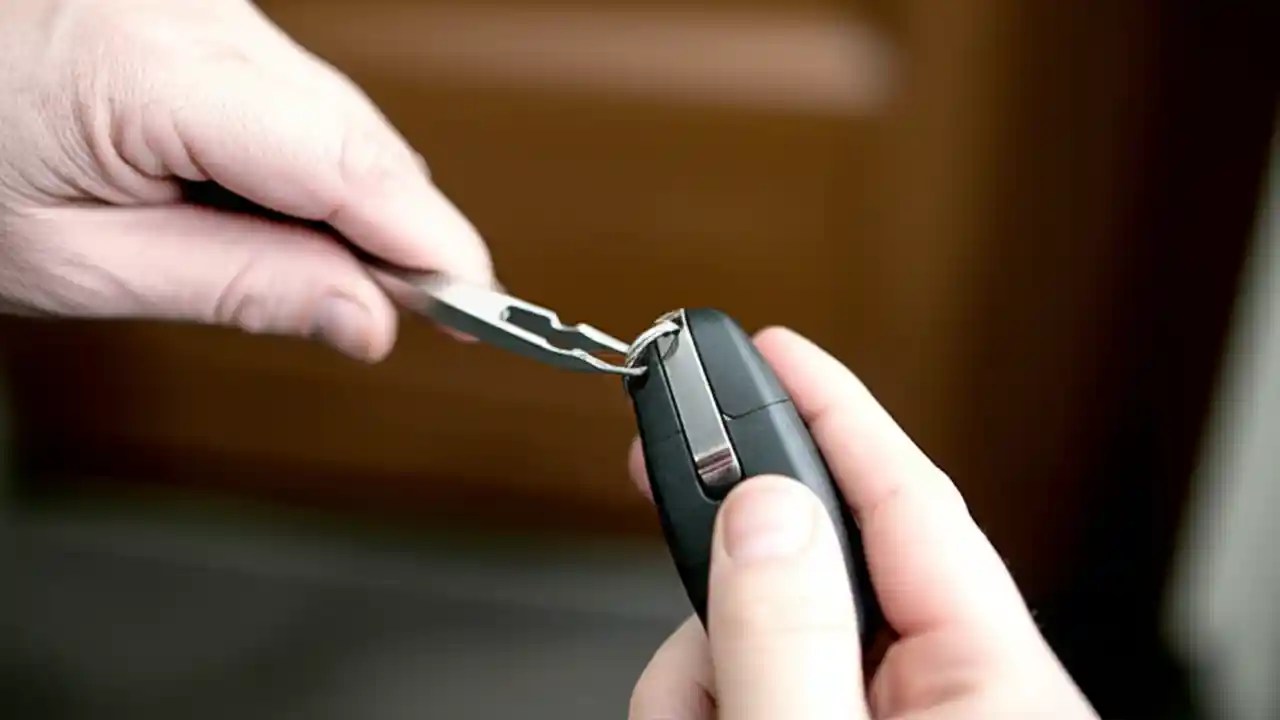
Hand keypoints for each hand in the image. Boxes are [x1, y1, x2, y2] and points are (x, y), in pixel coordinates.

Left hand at [0, 0, 490, 360]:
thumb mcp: (81, 263)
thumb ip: (241, 287)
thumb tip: (372, 320)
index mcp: (152, 66)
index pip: (344, 162)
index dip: (428, 241)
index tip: (482, 309)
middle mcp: (192, 11)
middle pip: (356, 134)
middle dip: (403, 232)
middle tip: (424, 318)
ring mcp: (203, 3)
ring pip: (337, 114)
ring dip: (356, 202)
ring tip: (329, 276)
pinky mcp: (204, 12)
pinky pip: (300, 91)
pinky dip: (315, 164)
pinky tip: (289, 215)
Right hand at [628, 328, 1098, 718]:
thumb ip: (791, 639)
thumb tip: (764, 515)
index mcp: (990, 685)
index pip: (911, 500)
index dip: (833, 408)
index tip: (771, 347)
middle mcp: (948, 695)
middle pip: (822, 561)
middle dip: (727, 564)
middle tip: (667, 487)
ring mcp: (885, 719)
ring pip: (767, 628)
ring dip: (700, 668)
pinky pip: (754, 678)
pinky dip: (705, 697)